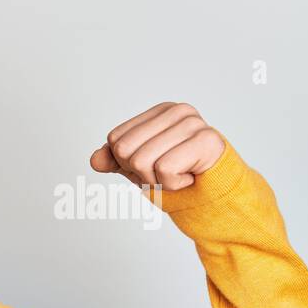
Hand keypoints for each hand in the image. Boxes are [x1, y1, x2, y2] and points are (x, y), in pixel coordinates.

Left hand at [89, 101, 224, 191]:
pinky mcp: (207, 140)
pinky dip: (172, 184)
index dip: (126, 162)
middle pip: (124, 150)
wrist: (213, 196)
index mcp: (159, 112)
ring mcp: (194, 123)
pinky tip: (190, 177)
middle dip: (140, 173)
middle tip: (166, 173)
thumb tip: (95, 159)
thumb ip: (114, 160)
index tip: (153, 165)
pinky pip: (164, 169)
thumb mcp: (138, 169)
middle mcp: (177, 111)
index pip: (115, 140)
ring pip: (142, 161)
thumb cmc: (178, 176)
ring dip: (157, 180)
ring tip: (179, 174)